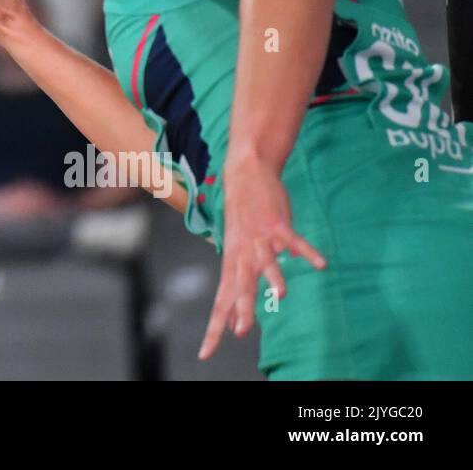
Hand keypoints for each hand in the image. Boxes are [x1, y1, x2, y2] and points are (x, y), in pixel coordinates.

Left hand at [197, 157, 326, 359]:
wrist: (244, 174)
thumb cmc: (242, 218)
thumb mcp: (234, 252)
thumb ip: (237, 283)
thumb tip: (235, 316)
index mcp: (232, 262)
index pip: (220, 300)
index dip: (214, 326)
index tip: (205, 352)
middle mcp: (242, 253)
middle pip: (240, 285)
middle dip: (241, 308)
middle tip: (240, 331)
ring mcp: (259, 238)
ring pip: (265, 261)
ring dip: (274, 277)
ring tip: (282, 296)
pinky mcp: (277, 224)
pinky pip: (293, 240)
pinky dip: (307, 252)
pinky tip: (320, 265)